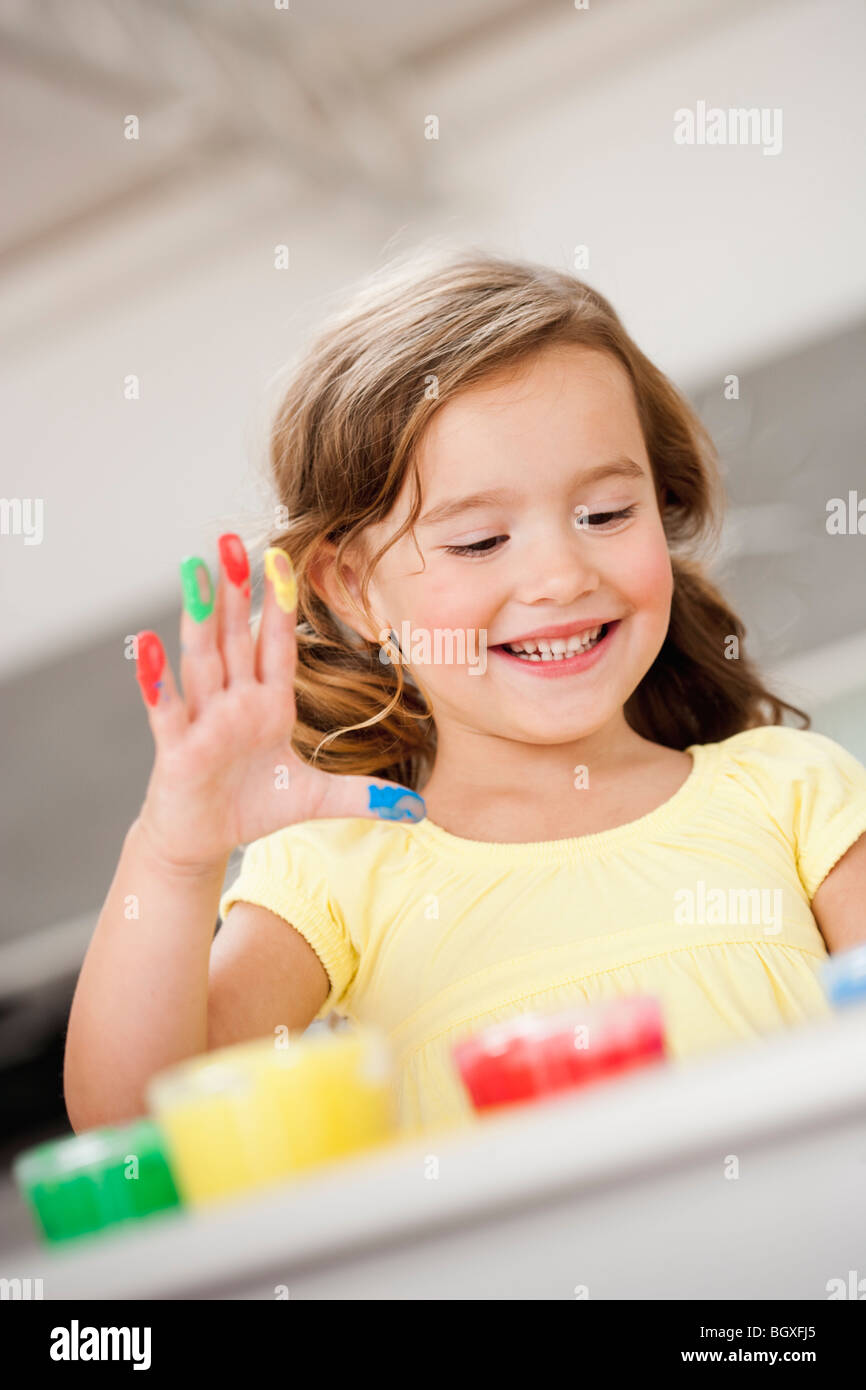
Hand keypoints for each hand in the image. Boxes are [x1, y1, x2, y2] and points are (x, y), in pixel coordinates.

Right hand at [133, 534, 424, 871]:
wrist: (201, 841)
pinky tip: (151, 645)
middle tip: (231, 539)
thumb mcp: (319, 800)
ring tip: (193, 572)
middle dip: (236, 590)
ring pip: (202, 660)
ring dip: (198, 618)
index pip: (276, 644)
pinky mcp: (177, 749)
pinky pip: (166, 709)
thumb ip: (366, 795)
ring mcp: (203, 721)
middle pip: (235, 637)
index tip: (283, 557)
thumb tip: (418, 807)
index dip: (279, 603)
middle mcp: (234, 702)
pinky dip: (157, 679)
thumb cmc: (254, 807)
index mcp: (268, 704)